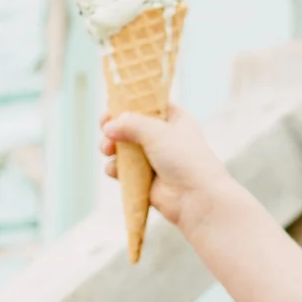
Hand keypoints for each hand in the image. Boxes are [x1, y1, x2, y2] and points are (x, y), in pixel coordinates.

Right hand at [100, 105, 231, 227]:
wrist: (196, 197)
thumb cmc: (184, 158)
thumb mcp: (157, 131)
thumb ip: (130, 123)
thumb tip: (108, 127)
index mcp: (175, 119)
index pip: (148, 104)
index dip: (128, 104)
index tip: (110, 107)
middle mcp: (164, 137)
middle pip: (131, 126)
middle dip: (114, 127)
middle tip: (104, 129)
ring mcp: (154, 159)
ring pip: (124, 148)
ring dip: (111, 147)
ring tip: (107, 150)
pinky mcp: (145, 179)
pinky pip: (123, 170)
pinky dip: (115, 168)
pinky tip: (114, 170)